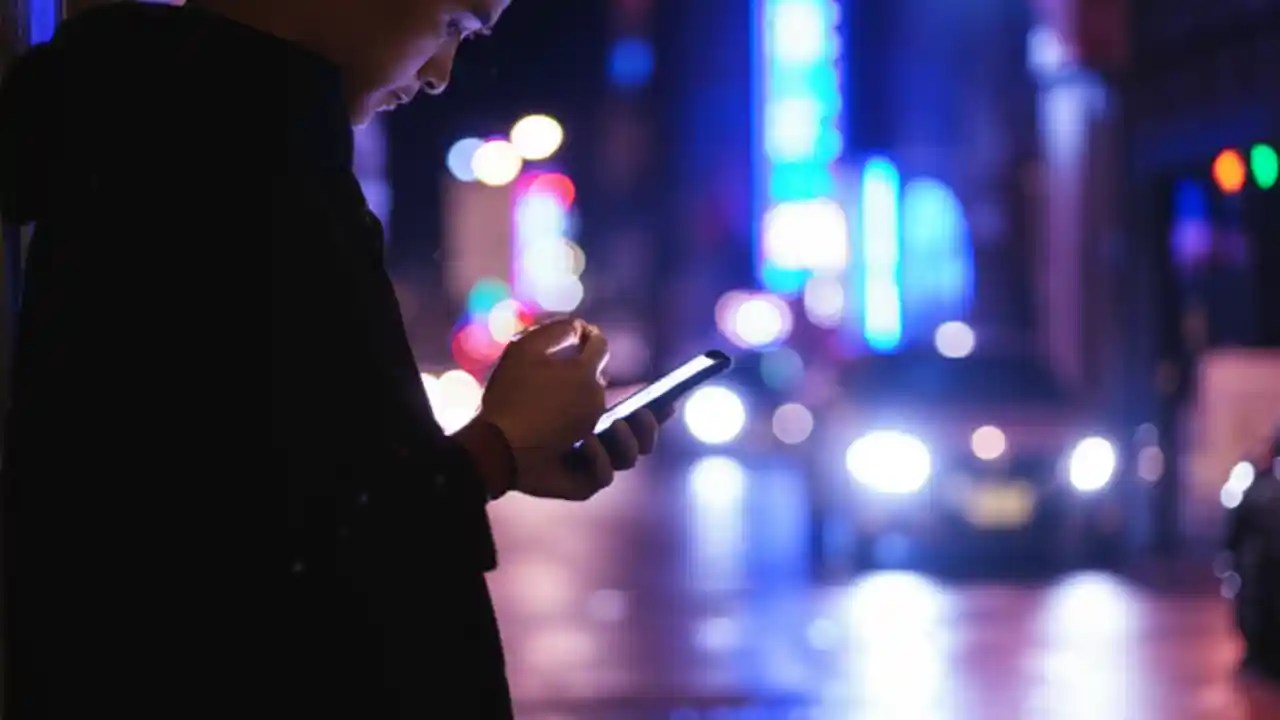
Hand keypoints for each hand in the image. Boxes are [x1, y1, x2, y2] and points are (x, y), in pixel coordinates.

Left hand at [475, 319, 671, 500]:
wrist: (498, 444)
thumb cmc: (530, 398)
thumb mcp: (555, 356)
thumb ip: (584, 344)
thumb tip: (596, 336)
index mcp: (587, 402)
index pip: (631, 403)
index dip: (657, 401)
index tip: (673, 397)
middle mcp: (590, 431)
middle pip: (638, 435)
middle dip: (649, 425)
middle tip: (641, 414)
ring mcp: (585, 459)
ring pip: (628, 458)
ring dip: (625, 441)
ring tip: (606, 428)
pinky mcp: (579, 482)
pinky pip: (603, 476)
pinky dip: (596, 459)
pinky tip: (581, 447)